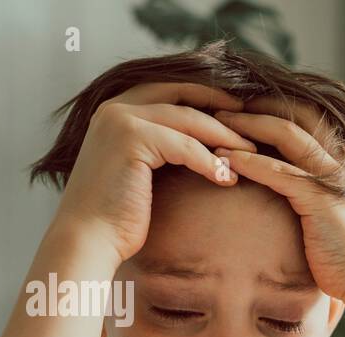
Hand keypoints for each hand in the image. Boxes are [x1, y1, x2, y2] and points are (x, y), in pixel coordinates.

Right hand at [50, 83, 257, 264]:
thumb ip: (164, 150)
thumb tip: (207, 148)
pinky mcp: (130, 139)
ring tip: (251, 155)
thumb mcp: (143, 172)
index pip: (171, 90)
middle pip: (183, 96)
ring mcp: (121, 120)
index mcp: (116, 110)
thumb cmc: (118, 215)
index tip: (239, 112)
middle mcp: (116, 107)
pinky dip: (210, 162)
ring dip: (225, 138)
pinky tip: (228, 178)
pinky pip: (184, 145)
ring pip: (189, 120)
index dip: (206, 98)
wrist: (89, 239)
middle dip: (222, 109)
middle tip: (255, 126)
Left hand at [212, 96, 344, 305]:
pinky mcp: (321, 200)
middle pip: (295, 115)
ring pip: (284, 135)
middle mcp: (339, 163)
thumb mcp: (330, 216)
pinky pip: (278, 173)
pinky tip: (225, 160)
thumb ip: (312, 196)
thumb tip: (284, 192)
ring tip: (212, 126)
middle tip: (218, 106)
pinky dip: (249, 163)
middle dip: (255, 106)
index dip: (273, 106)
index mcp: (342, 163)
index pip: (307, 117)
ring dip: (245, 127)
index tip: (239, 107)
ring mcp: (332, 179)